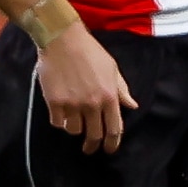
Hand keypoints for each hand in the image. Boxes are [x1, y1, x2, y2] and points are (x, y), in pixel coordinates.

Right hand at [36, 21, 137, 154]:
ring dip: (74, 128)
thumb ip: (121, 89)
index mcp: (109, 96)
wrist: (62, 37)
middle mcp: (92, 104)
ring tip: (72, 122)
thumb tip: (132, 106)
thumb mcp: (111, 67)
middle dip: (92, 144)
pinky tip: (59, 113)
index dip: (112, 143)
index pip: (114, 129)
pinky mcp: (55, 101)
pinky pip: (57, 122)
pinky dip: (59, 120)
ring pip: (74, 130)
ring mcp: (73, 104)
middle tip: (88, 147)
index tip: (108, 149)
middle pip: (94, 135)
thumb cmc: (89, 50)